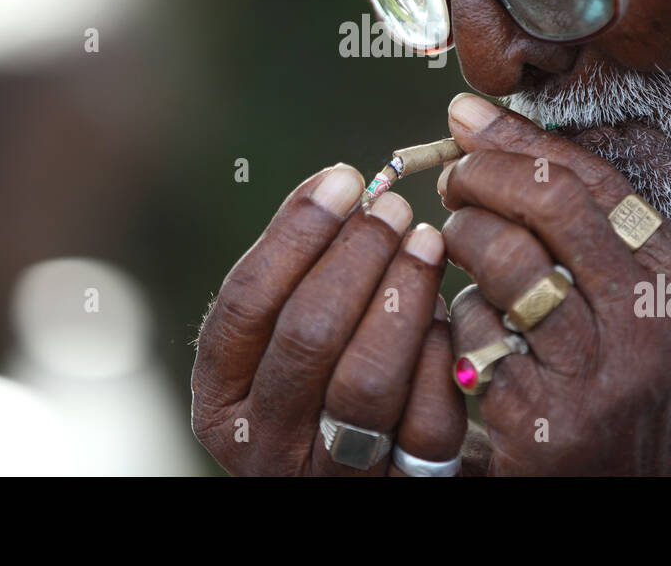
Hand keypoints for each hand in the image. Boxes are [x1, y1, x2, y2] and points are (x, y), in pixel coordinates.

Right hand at [192, 164, 466, 474]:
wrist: (370, 484)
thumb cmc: (326, 384)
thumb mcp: (285, 345)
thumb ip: (300, 278)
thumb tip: (343, 187)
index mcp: (221, 403)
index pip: (245, 304)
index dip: (295, 233)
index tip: (343, 179)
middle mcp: (264, 449)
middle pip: (307, 335)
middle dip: (356, 257)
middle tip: (393, 207)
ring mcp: (331, 479)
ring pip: (366, 379)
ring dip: (400, 295)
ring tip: (426, 242)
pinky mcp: (401, 491)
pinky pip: (426, 422)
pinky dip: (438, 356)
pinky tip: (448, 311)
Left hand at [438, 94, 670, 475]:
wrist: (629, 492)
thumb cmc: (617, 377)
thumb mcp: (631, 299)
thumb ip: (580, 222)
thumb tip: (480, 123)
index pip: (597, 181)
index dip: (522, 142)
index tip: (467, 121)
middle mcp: (653, 326)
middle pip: (554, 206)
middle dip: (486, 178)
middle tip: (454, 181)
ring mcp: (600, 376)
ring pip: (507, 263)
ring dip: (462, 241)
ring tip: (455, 246)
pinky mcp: (544, 420)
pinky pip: (476, 333)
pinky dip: (460, 319)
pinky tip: (471, 327)